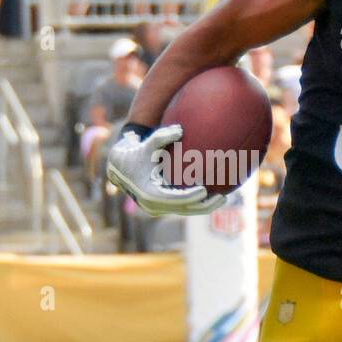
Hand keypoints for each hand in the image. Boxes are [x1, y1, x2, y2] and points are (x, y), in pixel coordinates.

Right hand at [106, 125, 224, 216]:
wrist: (118, 166)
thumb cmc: (134, 153)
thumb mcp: (146, 145)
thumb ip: (161, 137)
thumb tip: (179, 129)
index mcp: (149, 194)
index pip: (174, 199)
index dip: (190, 196)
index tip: (205, 190)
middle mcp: (153, 206)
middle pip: (185, 209)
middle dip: (205, 205)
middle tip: (223, 198)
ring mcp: (158, 209)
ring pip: (186, 212)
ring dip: (205, 207)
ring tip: (223, 199)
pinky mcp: (162, 208)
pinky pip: (183, 208)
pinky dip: (197, 203)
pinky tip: (213, 197)